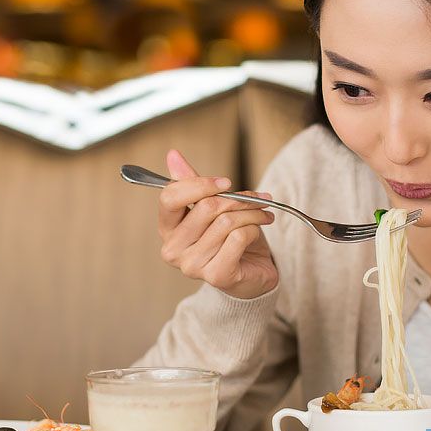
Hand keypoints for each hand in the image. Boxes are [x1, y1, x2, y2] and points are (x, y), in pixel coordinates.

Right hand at [157, 149, 278, 299]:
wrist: (252, 274)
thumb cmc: (230, 239)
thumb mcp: (212, 208)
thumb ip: (192, 184)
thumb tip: (172, 154)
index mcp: (167, 229)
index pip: (170, 197)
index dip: (200, 184)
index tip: (226, 182)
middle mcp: (172, 250)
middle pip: (206, 207)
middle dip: (237, 199)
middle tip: (258, 198)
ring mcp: (192, 265)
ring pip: (226, 222)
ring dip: (252, 213)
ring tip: (263, 214)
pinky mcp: (216, 275)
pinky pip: (238, 237)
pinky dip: (254, 229)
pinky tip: (257, 232)